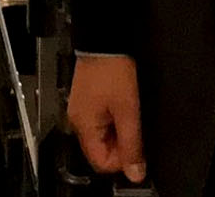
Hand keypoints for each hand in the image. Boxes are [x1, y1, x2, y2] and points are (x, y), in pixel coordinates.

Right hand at [67, 54, 147, 182]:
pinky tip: (120, 103)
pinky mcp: (86, 100)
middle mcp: (78, 121)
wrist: (104, 41)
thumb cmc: (112, 71)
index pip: (101, 163)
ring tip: (126, 109)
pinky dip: (113, 118)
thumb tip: (136, 174)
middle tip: (132, 122)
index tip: (135, 145)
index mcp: (84, 127)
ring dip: (118, 130)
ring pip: (102, 136)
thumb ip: (132, 144)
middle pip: (101, 150)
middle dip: (120, 144)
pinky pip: (100, 122)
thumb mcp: (128, 111)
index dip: (122, 159)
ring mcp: (81, 110)